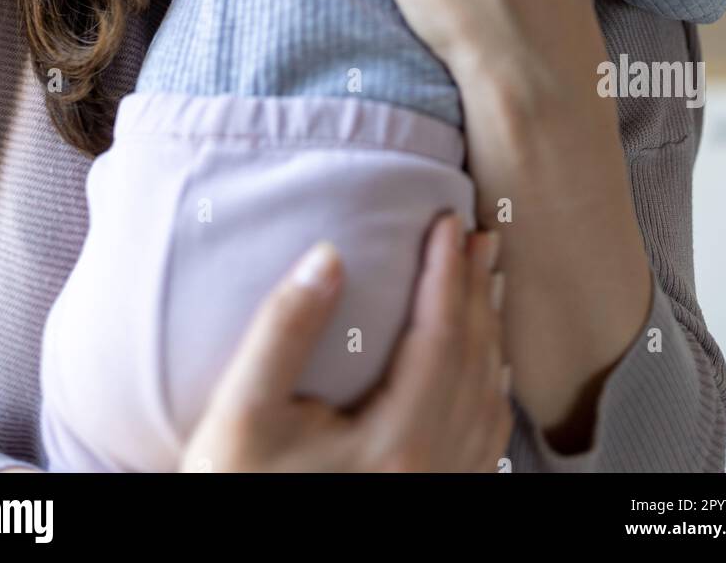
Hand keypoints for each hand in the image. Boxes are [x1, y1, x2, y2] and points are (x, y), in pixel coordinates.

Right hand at [179, 213, 511, 472]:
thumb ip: (286, 328)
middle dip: (477, 291)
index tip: (446, 219)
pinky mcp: (432, 505)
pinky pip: (483, 442)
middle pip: (474, 363)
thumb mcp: (243, 411)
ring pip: (487, 402)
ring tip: (487, 283)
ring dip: (491, 334)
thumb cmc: (233, 489)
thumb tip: (328, 254)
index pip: (439, 335)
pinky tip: (486, 369)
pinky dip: (491, 390)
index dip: (445, 271)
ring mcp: (438, 494)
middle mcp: (432, 472)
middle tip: (479, 234)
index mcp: (395, 444)